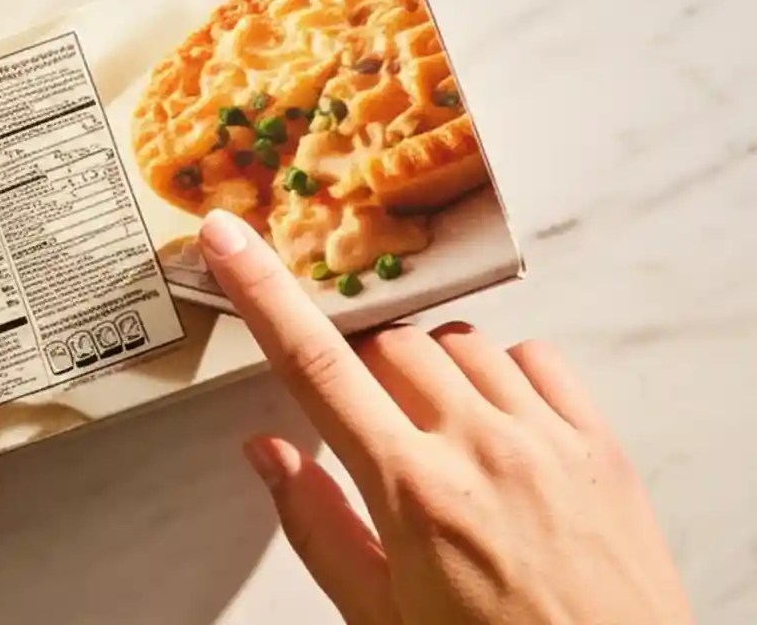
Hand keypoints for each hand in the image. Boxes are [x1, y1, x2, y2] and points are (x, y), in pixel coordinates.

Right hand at [198, 210, 691, 624]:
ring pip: (459, 342)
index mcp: (411, 493)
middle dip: (363, 369)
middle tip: (367, 421)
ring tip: (435, 432)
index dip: (262, 292)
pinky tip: (496, 416)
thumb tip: (268, 452)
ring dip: (429, 370)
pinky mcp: (598, 441)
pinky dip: (503, 370)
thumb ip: (317, 526)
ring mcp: (546, 437)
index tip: (231, 242)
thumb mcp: (378, 618)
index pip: (314, 366)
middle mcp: (480, 447)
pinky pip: (537, 356)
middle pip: (390, 342)